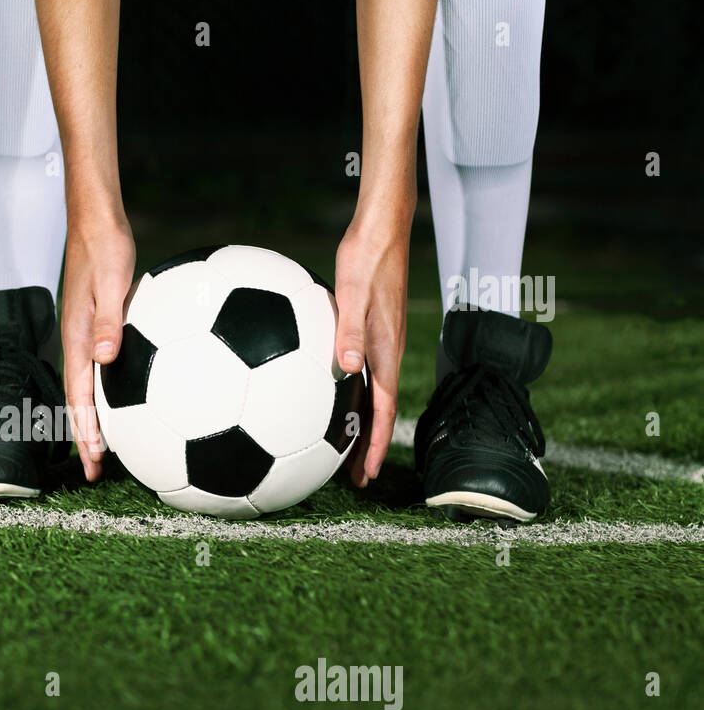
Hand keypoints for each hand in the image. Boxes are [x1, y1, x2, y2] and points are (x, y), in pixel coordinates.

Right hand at [60, 214, 135, 481]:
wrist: (96, 220)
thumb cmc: (105, 245)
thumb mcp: (113, 280)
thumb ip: (110, 319)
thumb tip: (106, 359)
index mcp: (78, 338)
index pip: (79, 395)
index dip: (85, 430)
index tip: (93, 460)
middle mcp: (80, 342)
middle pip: (82, 400)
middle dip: (88, 438)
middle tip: (96, 472)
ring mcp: (90, 337)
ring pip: (92, 388)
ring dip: (99, 420)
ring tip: (112, 450)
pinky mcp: (103, 328)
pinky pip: (107, 370)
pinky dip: (115, 393)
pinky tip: (138, 401)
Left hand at [333, 213, 410, 487]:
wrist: (379, 229)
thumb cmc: (366, 259)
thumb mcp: (353, 295)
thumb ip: (349, 332)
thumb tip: (348, 368)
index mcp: (384, 352)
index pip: (381, 411)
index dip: (372, 446)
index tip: (363, 476)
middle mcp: (383, 353)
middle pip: (376, 411)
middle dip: (364, 447)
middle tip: (352, 479)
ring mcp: (376, 344)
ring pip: (367, 395)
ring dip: (356, 424)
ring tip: (339, 451)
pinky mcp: (366, 331)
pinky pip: (357, 373)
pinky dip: (346, 394)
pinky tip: (324, 395)